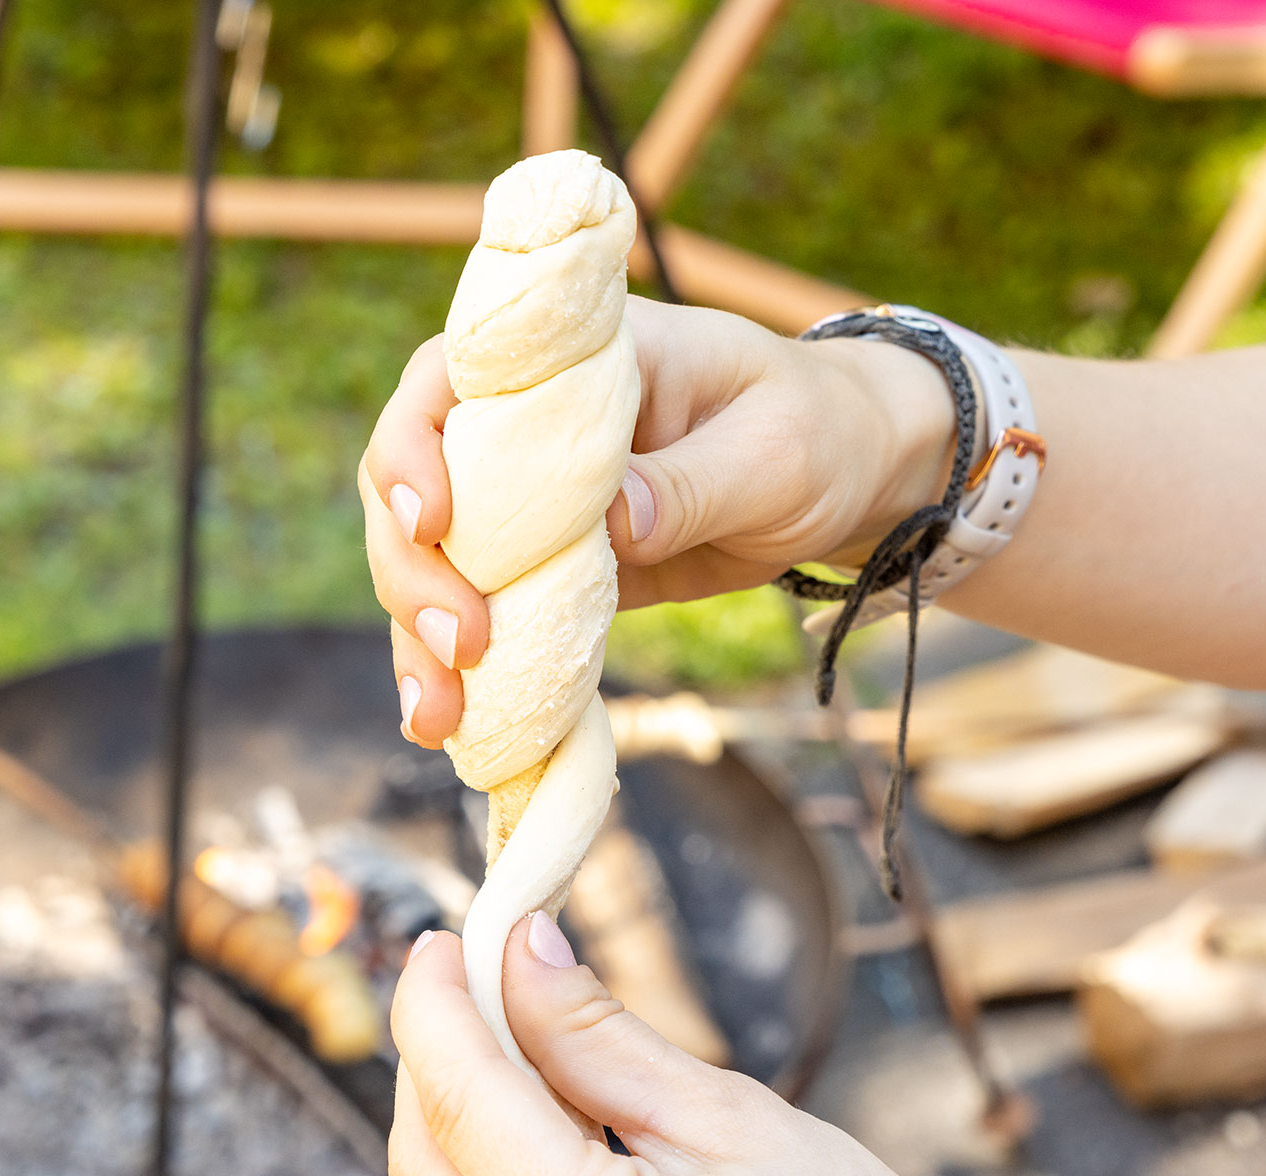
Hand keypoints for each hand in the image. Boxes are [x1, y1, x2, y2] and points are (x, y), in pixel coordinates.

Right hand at [359, 297, 953, 746]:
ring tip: (438, 714)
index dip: (415, 447)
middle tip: (459, 645)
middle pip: (416, 485)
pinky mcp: (554, 570)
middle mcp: (529, 426)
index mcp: (574, 363)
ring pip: (435, 561)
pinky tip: (452, 722)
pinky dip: (465, 671)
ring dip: (419, 639)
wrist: (850, 476)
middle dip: (415, 570)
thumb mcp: (773, 451)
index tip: (434, 522)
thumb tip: (610, 525)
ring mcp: (533, 502)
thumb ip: (691, 483)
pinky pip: (490, 614)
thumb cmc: (815, 430)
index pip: (449, 381)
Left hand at [390, 913, 926, 1175]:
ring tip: (517, 1028)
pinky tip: (541, 1109)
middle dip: (440, 1049)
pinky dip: (490, 1158)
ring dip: (460, 1104)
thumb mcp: (732, 1121)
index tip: (443, 937)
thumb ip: (603, 1039)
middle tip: (479, 966)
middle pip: (426, 1154)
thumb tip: (522, 947)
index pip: (460, 1098)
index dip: (435, 1002)